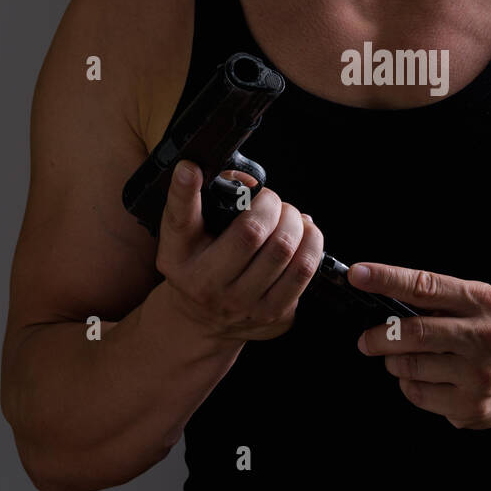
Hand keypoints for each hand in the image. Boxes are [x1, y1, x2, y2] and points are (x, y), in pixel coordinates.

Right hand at [155, 161, 323, 343]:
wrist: (203, 321)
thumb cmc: (198, 265)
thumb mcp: (184, 236)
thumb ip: (198, 202)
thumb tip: (245, 180)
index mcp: (178, 257)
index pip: (180, 219)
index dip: (184, 191)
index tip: (190, 169)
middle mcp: (205, 283)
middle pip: (252, 232)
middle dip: (271, 205)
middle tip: (271, 201)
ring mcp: (241, 304)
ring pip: (284, 252)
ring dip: (296, 224)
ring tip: (289, 218)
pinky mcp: (271, 315)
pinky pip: (303, 273)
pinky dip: (311, 246)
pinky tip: (303, 238)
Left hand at [347, 262, 490, 429]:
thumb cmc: (487, 334)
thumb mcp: (474, 305)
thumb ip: (435, 300)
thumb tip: (380, 297)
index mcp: (482, 301)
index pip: (426, 286)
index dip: (387, 279)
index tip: (358, 274)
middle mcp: (485, 336)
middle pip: (414, 333)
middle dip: (379, 336)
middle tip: (366, 340)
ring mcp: (480, 375)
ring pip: (411, 366)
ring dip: (394, 362)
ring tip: (402, 359)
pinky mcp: (471, 406)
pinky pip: (418, 394)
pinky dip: (408, 385)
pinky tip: (423, 379)